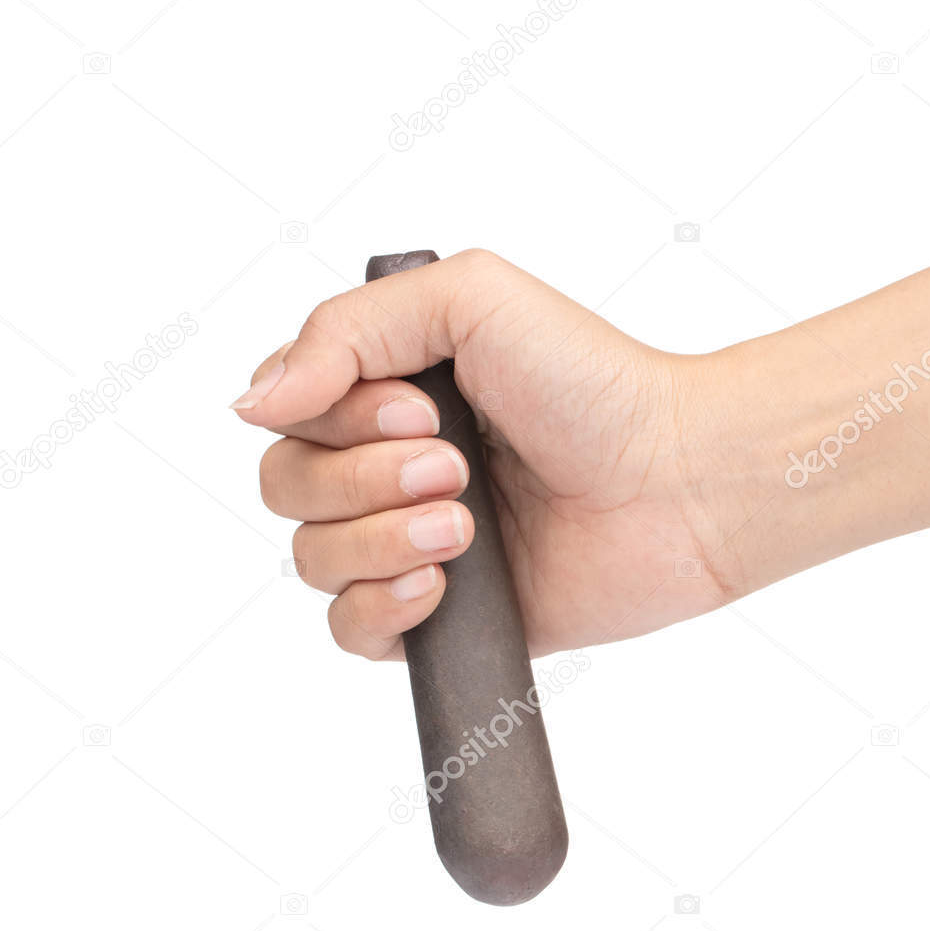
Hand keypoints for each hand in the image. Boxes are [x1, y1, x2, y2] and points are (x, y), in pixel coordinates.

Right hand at [236, 250, 741, 659]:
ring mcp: (415, 542)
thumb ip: (344, 328)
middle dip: (363, 479)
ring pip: (311, 559)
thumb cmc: (595, 384)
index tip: (425, 407)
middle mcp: (393, 464)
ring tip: (466, 525)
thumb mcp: (469, 300)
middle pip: (286, 487)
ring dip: (380, 539)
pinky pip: (350, 631)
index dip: (336, 416)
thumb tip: (250, 403)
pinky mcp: (445, 615)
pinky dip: (379, 609)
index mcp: (390, 388)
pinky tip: (442, 586)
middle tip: (457, 469)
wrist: (678, 482)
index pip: (286, 411)